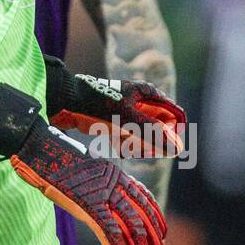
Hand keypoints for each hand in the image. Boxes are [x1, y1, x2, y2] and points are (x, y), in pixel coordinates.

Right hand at [0, 80, 167, 244]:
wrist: (39, 145)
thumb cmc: (55, 153)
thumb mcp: (82, 167)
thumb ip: (93, 180)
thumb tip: (96, 192)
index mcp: (112, 173)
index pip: (142, 196)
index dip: (153, 216)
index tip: (163, 232)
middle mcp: (112, 182)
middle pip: (139, 214)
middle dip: (151, 237)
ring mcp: (100, 192)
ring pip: (128, 224)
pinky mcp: (86, 202)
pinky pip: (107, 227)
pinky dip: (116, 244)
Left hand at [44, 56, 184, 157]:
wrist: (68, 99)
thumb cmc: (99, 103)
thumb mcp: (128, 118)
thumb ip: (153, 132)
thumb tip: (176, 148)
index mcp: (147, 93)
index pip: (174, 113)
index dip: (174, 132)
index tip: (167, 147)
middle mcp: (140, 100)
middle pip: (158, 125)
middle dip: (152, 141)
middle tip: (143, 151)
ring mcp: (127, 109)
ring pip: (142, 132)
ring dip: (137, 144)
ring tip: (127, 148)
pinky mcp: (115, 118)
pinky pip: (127, 135)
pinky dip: (125, 143)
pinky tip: (119, 148)